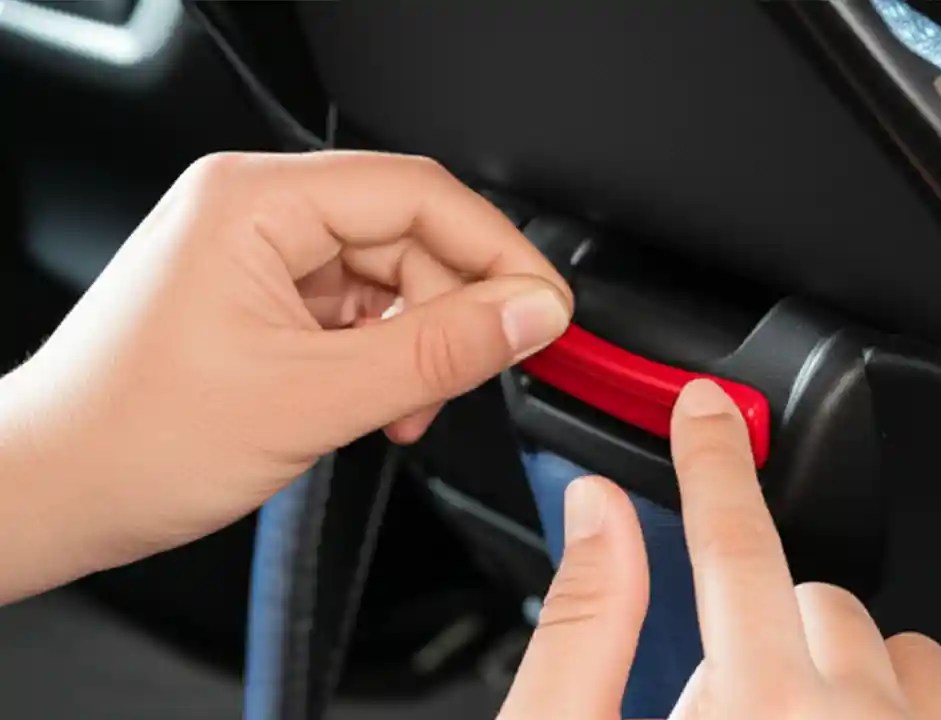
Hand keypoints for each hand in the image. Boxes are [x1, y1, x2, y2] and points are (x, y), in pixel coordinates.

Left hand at [0, 151, 571, 601]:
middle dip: (452, 312)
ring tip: (405, 410)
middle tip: (474, 376)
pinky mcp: (261, 298)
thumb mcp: (314, 398)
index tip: (544, 309)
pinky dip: (385, 359)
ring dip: (417, 347)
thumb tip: (529, 314)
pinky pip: (357, 311)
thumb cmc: (133, 440)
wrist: (50, 494)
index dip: (497, 251)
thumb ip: (437, 351)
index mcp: (256, 202)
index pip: (419, 194)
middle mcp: (256, 212)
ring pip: (390, 279)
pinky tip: (381, 406)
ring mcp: (258, 256)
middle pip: (410, 236)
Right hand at [499, 379, 940, 718]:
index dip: (713, 458)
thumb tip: (596, 517)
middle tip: (744, 705)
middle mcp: (859, 719)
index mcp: (753, 702)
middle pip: (821, 598)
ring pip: (905, 647)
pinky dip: (929, 713)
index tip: (706, 404)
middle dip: (776, 633)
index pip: (732, 539)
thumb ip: (586, 630)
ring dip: (856, 679)